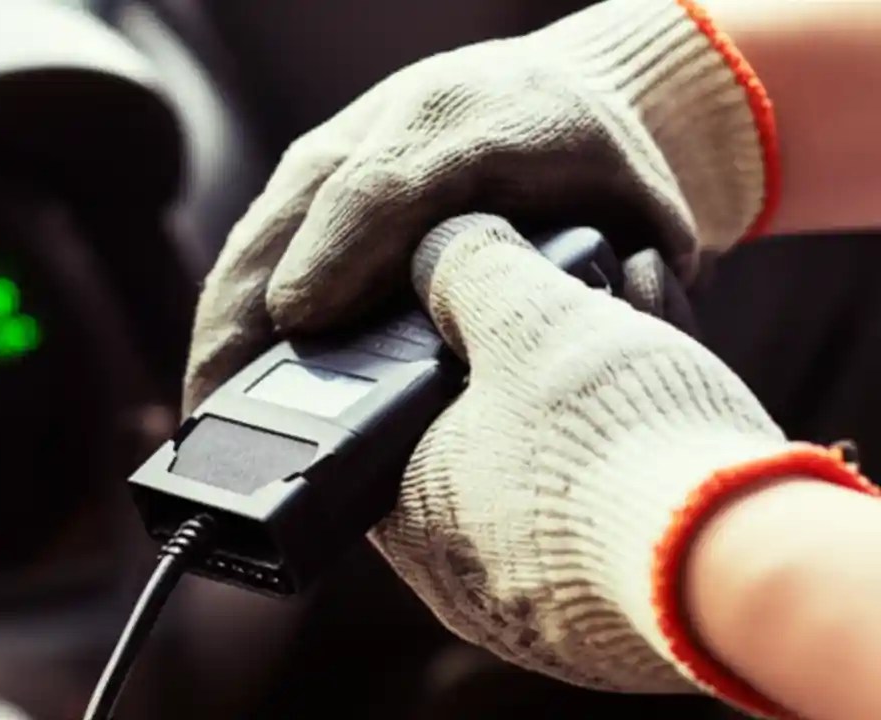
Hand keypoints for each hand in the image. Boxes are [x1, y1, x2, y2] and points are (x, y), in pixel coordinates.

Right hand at [184, 0, 775, 412]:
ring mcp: (339, 149)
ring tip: (204, 412)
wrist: (572, 89)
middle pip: (291, 219)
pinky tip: (219, 372)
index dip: (337, 253)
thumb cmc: (602, 169)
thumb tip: (551, 363)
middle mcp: (388, 129)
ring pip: (256, 236)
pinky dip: (229, 311)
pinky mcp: (312, 175)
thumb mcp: (638, 215)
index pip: (387, 188)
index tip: (298, 321)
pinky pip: (254, 242)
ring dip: (220, 324)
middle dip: (245, 317)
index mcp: (479, 127)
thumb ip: (618, 273)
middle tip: (218, 411)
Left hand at [369, 214, 871, 717]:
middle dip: (533, 363)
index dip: (432, 356)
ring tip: (636, 300)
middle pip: (486, 444)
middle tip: (573, 301)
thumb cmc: (606, 440)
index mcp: (414, 519)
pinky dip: (638, 446)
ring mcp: (550, 610)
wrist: (739, 560)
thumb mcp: (524, 316)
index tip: (472, 309)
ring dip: (597, 387)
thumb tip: (440, 246)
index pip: (389, 427)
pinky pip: (613, 513)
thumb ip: (469, 270)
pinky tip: (671, 364)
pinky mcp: (624, 619)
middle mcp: (471, 582)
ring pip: (558, 474)